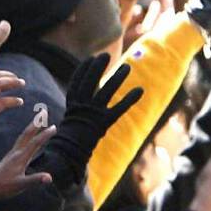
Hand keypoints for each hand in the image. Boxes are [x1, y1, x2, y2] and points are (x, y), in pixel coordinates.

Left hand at [0, 120, 55, 201]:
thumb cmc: (3, 187)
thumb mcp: (20, 185)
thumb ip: (35, 180)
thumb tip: (50, 178)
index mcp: (20, 157)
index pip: (35, 143)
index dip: (45, 135)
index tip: (54, 127)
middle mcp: (16, 153)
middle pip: (28, 134)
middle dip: (37, 122)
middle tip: (44, 111)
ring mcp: (12, 154)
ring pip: (23, 136)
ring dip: (32, 127)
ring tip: (38, 120)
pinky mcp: (9, 157)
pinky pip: (20, 141)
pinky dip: (26, 135)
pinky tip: (27, 138)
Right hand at [37, 53, 142, 191]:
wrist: (70, 156)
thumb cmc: (70, 136)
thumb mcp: (70, 117)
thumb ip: (76, 104)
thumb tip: (77, 91)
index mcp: (71, 104)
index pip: (77, 82)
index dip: (83, 69)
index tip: (90, 58)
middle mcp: (82, 107)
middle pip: (90, 82)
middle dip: (98, 67)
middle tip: (106, 54)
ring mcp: (94, 114)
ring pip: (107, 91)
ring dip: (118, 78)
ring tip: (127, 66)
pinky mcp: (105, 122)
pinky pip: (119, 109)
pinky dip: (130, 99)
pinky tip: (140, 90)